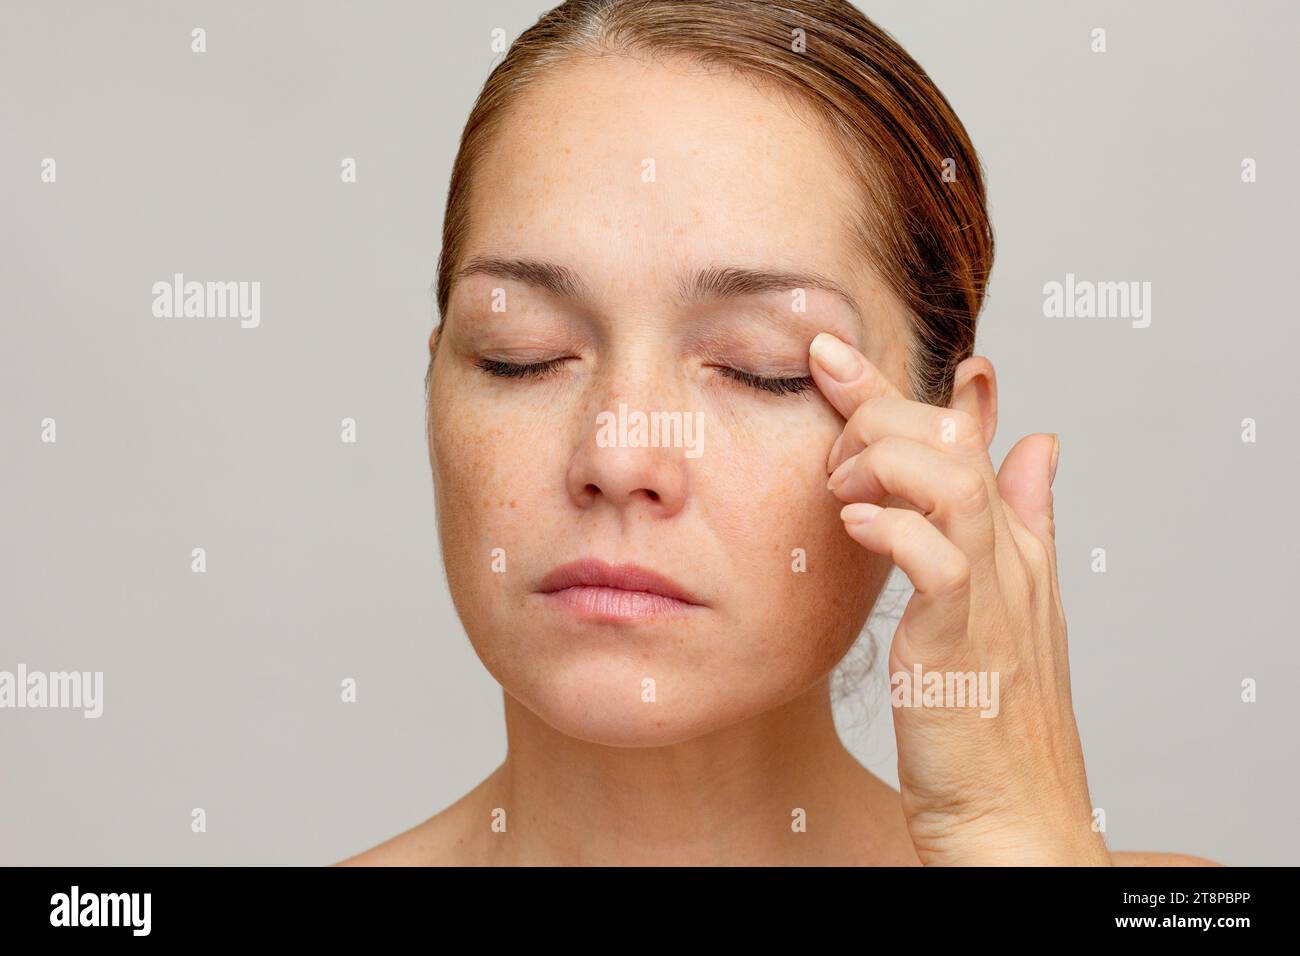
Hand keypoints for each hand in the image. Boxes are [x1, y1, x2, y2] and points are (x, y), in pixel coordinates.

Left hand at [809, 332, 1109, 865]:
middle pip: (953, 441)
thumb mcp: (1005, 610)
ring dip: (883, 462)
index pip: (973, 441)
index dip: (920, 384)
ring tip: (839, 486)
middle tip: (825, 429)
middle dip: (879, 407)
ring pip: (951, 479)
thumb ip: (1020, 523)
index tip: (844, 354)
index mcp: (1013, 548)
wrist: (1010, 813)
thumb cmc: (993, 718)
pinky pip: (935, 558)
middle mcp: (1008, 558)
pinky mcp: (963, 641)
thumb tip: (1040, 443)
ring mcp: (991, 596)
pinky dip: (891, 527)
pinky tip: (851, 522)